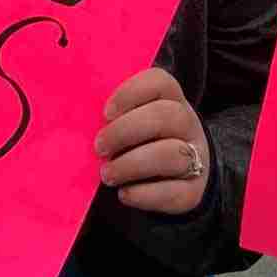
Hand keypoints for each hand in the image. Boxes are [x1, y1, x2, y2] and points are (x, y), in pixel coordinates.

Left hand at [95, 67, 210, 216]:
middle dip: (125, 131)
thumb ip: (112, 118)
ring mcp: (195, 157)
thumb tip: (80, 124)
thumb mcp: (131, 122)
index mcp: (171, 100)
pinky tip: (125, 193)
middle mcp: (188, 126)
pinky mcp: (192, 191)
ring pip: (172, 154)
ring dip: (132, 164)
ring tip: (107, 174)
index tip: (106, 113)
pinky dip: (143, 194)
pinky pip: (173, 191)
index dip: (130, 93)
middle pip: (166, 115)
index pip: (160, 82)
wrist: (174, 182)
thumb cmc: (139, 145)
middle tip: (99, 147)